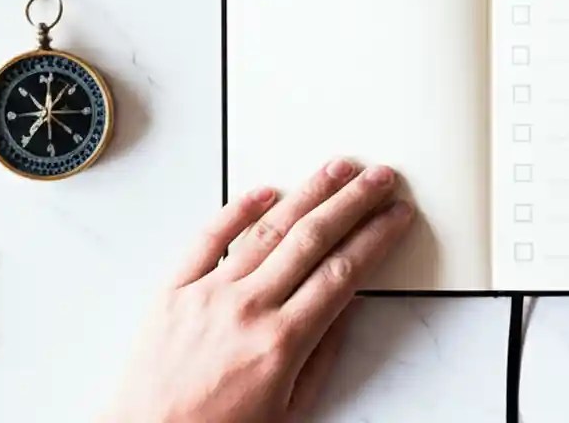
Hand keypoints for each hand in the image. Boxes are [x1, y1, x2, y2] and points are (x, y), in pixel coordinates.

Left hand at [102, 160, 414, 422]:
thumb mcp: (290, 408)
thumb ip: (322, 353)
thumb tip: (347, 304)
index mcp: (282, 343)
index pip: (344, 272)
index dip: (376, 238)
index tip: (396, 216)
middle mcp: (247, 310)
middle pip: (313, 238)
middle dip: (354, 202)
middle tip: (379, 177)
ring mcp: (208, 294)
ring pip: (268, 229)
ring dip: (308, 192)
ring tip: (336, 169)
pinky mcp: (173, 290)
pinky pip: (208, 237)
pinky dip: (237, 209)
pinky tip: (264, 189)